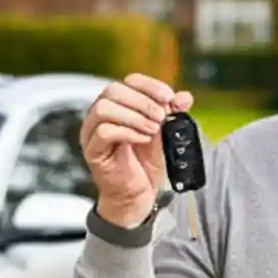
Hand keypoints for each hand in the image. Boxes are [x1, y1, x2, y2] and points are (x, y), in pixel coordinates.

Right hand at [80, 73, 194, 226]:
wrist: (137, 196)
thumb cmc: (146, 165)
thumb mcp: (166, 134)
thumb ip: (173, 114)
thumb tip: (184, 96)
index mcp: (119, 105)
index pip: (129, 81)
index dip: (150, 86)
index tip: (169, 98)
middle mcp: (101, 115)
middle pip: (113, 90)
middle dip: (142, 101)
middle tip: (161, 117)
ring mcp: (92, 132)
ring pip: (104, 108)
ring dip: (133, 116)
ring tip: (152, 130)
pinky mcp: (92, 150)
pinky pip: (103, 132)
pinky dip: (127, 132)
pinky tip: (142, 140)